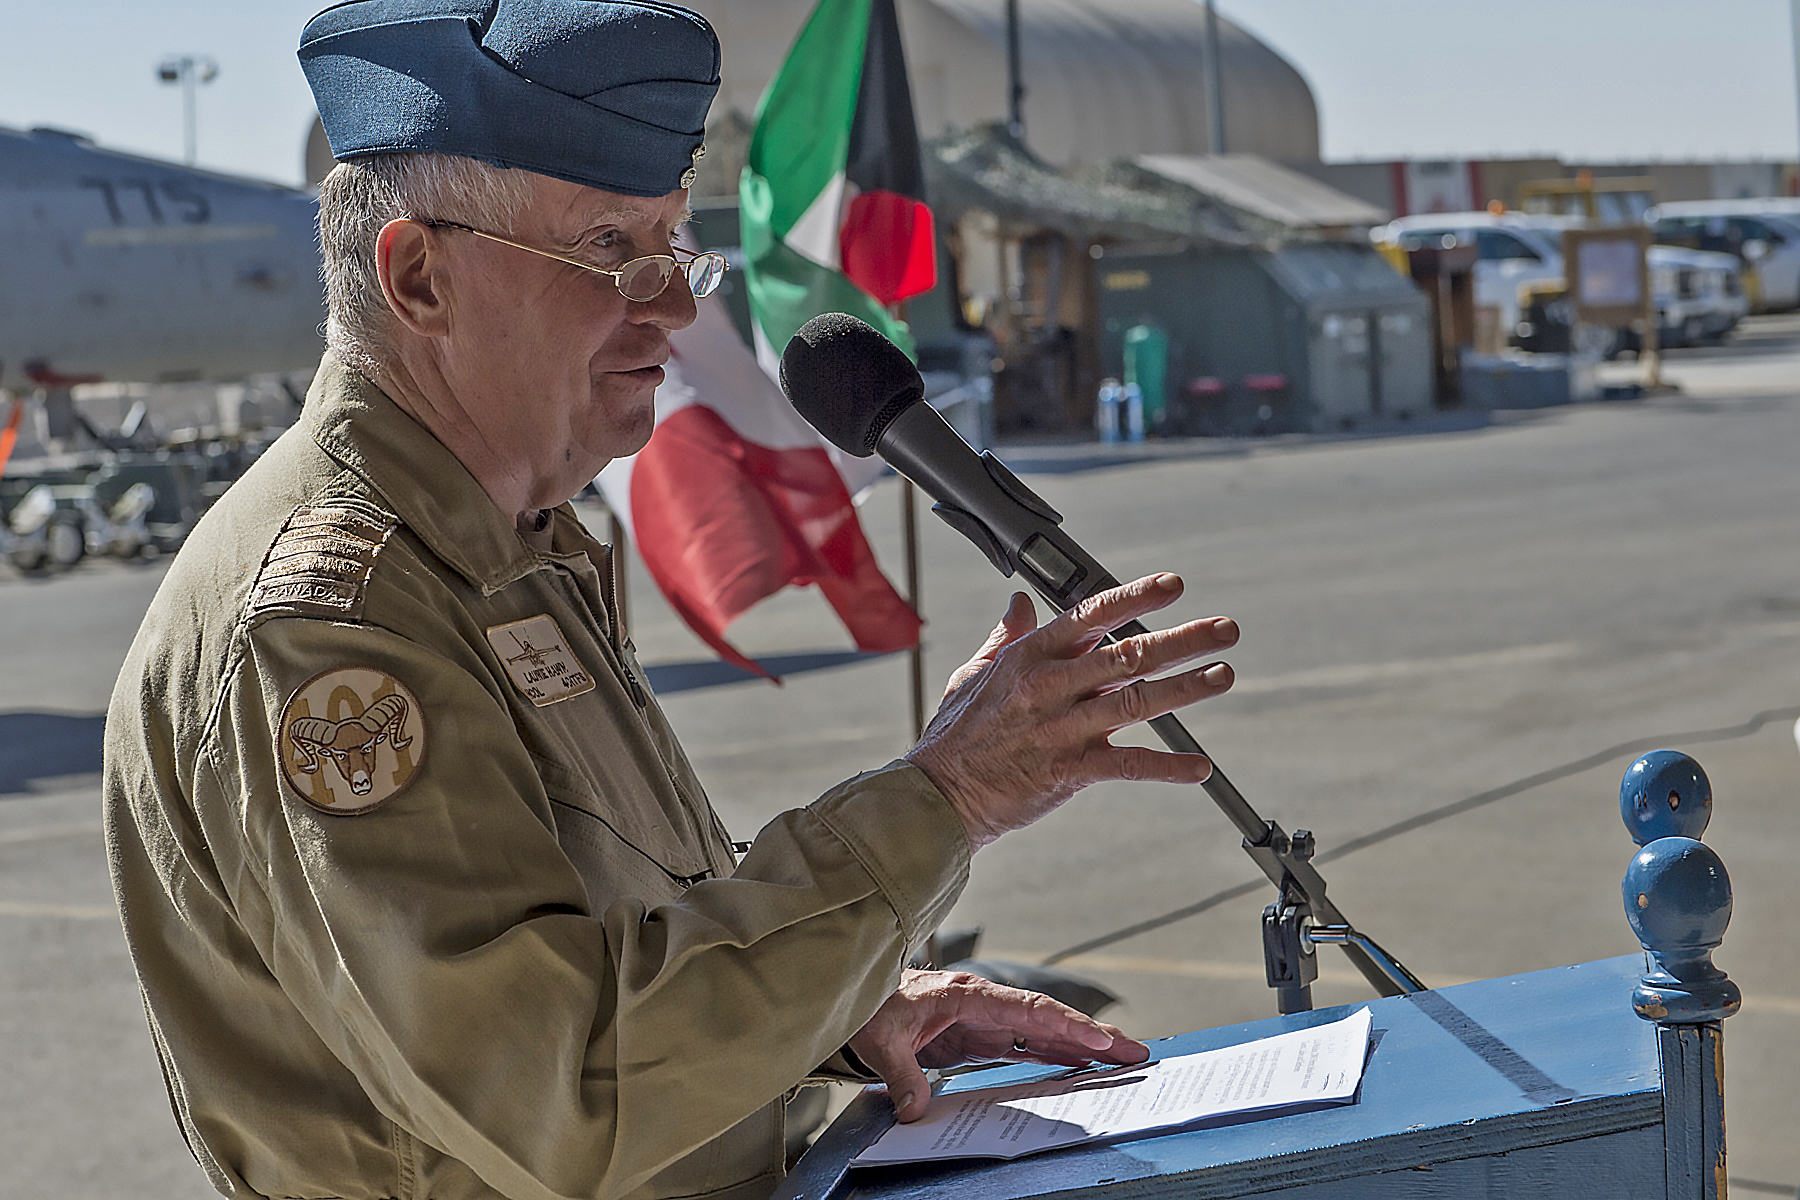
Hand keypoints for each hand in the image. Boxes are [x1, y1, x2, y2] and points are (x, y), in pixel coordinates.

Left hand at [847, 969, 1149, 1122]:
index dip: (1063, 1024)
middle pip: (1046, 1019)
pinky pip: (1026, 1046)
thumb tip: (915, 1108)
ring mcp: (985, 1021)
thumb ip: (901, 1074)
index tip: (1098, 1038)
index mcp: (964, 996)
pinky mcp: (980, 1037)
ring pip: (1043, 1033)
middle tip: (1134, 1051)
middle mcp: (983, 1004)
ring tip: (1122, 1059)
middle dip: (1092, 1035)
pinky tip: (1081, 1065)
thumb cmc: (869, 1011)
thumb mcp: (881, 1041)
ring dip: (1082, 1046)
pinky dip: (1056, 1055)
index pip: (1025, 1009)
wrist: (854, 1004)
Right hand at [906, 574, 1236, 850]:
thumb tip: (1018, 602)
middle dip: (1182, 639)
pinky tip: (1200, 766)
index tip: (1174, 585)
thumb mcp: (972, 673)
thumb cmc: (955, 736)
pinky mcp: (1069, 771)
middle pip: (1128, 655)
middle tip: (1225, 629)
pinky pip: (1126, 766)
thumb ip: (1005, 636)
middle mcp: (1051, 687)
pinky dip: (1166, 767)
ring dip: (1186, 689)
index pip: (1091, 615)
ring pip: (1136, 702)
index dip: (1135, 597)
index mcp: (1031, 658)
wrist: (938, 795)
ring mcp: (1062, 730)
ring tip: (1223, 675)